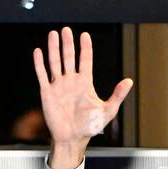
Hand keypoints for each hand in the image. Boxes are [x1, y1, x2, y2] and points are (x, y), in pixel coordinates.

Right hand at [33, 27, 133, 168]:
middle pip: (69, 57)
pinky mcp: (47, 92)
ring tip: (53, 34)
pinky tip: (38, 51)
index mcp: (85, 83)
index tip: (84, 35)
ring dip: (54, 49)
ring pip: (55, 62)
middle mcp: (71, 81)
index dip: (85, 48)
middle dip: (67, 43)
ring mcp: (58, 85)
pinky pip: (42, 75)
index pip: (85, 60)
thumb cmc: (90, 127)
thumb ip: (117, 95)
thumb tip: (129, 81)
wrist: (72, 138)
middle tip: (66, 30)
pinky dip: (40, 63)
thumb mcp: (108, 111)